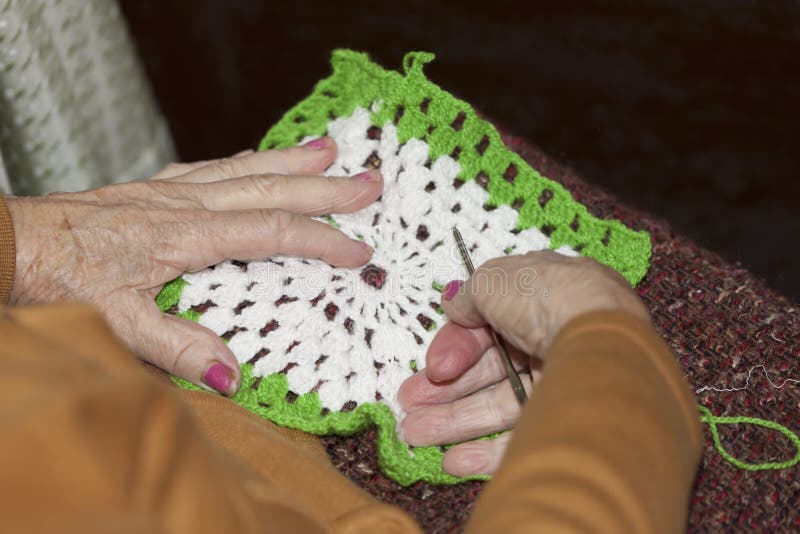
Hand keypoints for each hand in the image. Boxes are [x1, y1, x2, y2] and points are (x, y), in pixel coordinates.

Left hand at [6, 138, 382, 395]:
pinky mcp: (150, 189)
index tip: (361, 253)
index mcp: (186, 236)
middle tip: (372, 182)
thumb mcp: (115, 324)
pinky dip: (244, 161)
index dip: (321, 242)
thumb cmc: (59, 279)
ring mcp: (167, 192)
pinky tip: (254, 159)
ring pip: (244, 169)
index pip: (271, 234)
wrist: (11, 245)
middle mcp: (184, 205)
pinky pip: (211, 168)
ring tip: (329, 148)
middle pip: (270, 190)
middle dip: (326, 186)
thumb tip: (232, 376)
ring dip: (290, 160)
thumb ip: (176, 349)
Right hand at [398, 251, 648, 475]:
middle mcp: (553, 341)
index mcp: (540, 301)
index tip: (432, 367)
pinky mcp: (570, 424)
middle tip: (408, 407)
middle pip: (489, 371)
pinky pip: (524, 439)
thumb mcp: (494, 279)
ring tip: (414, 434)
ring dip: (454, 421)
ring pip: (499, 407)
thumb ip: (468, 295)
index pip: (488, 327)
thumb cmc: (545, 297)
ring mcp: (563, 384)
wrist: (599, 340)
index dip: (455, 347)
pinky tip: (452, 460)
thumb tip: (452, 305)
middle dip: (445, 390)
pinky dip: (486, 452)